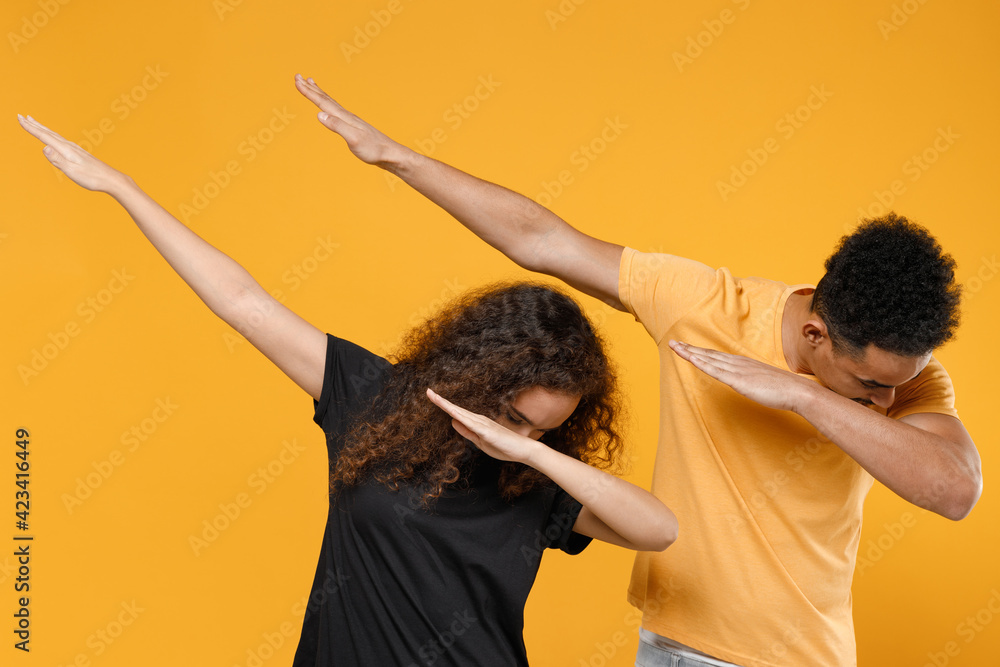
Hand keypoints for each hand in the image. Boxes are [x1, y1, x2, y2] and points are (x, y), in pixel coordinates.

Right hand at [18, 115, 126, 192]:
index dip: (31, 128)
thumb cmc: (92, 178)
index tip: (19, 119)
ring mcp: (75, 149)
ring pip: (54, 135)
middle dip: (34, 125)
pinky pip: (61, 140)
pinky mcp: (78, 153)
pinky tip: (53, 138)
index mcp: (66, 150)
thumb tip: (44, 147)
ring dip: (43, 129)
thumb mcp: (72, 171)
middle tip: (22, 116)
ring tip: (34, 123)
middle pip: (48, 133)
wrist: (111, 179)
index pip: (44, 137)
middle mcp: (70, 146)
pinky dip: (52, 136)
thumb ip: (57, 160)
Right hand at [294, 73, 402, 167]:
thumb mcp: (353, 139)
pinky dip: (329, 104)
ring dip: (319, 93)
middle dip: (310, 88)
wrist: (390, 154)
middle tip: (298, 76)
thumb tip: (319, 114)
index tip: (297, 80)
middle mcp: (347, 116)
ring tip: (311, 83)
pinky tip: (329, 108)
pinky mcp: (354, 127)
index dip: (308, 91)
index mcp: (344, 118)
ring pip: (331, 103)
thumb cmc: (373, 150)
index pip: (322, 102)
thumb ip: (337, 126)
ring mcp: (351, 121)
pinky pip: (336, 111)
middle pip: (325, 98)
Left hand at [425, 388, 538, 464]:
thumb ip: (466, 432)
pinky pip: (471, 423)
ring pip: (461, 413)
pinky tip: (451, 414)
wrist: (523, 450)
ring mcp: (483, 424)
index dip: (443, 405)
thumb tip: (453, 422)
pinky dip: (460, 417)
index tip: (432, 397)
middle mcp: (478, 419)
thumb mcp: (479, 441)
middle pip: (455, 409)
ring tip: (434, 397)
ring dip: (447, 405)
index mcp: (476, 422)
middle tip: (427, 391)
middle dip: (440, 401)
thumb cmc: (503, 446)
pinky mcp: (487, 431)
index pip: (456, 413)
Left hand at [668, 340, 814, 412]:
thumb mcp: (762, 382)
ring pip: (708, 359)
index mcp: (742, 363)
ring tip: (674, 347)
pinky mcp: (738, 380)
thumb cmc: (782, 389)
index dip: (699, 351)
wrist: (797, 391)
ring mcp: (737, 370)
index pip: (716, 356)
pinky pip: (715, 370)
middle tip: (672, 343)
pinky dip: (701, 363)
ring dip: (690, 352)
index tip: (685, 347)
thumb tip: (746, 383)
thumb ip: (751, 380)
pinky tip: (690, 358)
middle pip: (708, 354)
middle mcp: (737, 363)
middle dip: (689, 348)